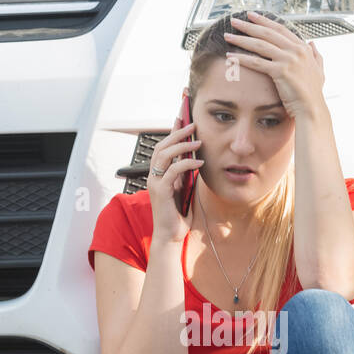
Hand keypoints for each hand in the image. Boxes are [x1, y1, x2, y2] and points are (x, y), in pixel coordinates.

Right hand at [146, 114, 202, 243]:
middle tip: (192, 124)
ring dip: (182, 145)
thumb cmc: (178, 215)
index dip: (172, 132)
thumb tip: (195, 157)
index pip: (164, 147)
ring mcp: (155, 182)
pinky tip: (199, 162)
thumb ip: (185, 174)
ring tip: (198, 141)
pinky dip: (187, 163)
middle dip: (177, 133)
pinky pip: (173, 170)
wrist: (171, 235)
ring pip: (164, 154)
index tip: (182, 118)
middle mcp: (154, 176)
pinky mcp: (160, 191)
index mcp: (159, 174)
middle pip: (162, 146)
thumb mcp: (184, 188)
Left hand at [222, 11, 326, 120]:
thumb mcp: (319, 70)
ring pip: (260, 45)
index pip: (280, 29)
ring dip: (241, 39)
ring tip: (227, 36)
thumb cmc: (313, 93)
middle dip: (249, 26)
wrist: (312, 108)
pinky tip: (230, 56)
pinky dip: (242, 58)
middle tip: (234, 21)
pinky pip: (257, 62)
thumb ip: (315, 55)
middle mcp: (296, 50)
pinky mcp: (280, 72)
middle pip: (267, 33)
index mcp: (302, 47)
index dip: (264, 21)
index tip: (252, 16)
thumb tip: (312, 43)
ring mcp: (288, 60)